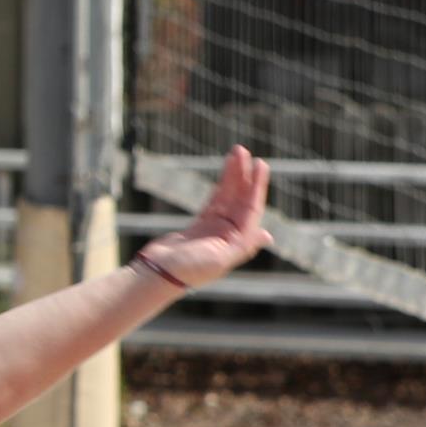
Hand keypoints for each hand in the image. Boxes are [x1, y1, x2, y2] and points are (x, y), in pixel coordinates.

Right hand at [136, 145, 272, 287]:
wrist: (157, 274)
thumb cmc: (188, 269)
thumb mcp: (220, 259)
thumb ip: (244, 245)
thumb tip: (268, 236)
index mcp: (237, 243)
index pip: (251, 209)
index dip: (257, 186)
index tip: (260, 164)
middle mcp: (229, 235)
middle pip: (242, 200)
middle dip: (245, 176)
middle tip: (244, 152)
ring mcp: (215, 229)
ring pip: (229, 197)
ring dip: (234, 176)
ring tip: (236, 153)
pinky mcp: (200, 225)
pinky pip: (215, 200)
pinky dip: (222, 186)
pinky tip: (227, 172)